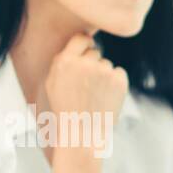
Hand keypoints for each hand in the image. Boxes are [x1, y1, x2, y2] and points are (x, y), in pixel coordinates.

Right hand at [42, 33, 127, 155]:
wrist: (83, 133)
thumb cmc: (65, 110)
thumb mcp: (52, 83)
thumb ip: (63, 60)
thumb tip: (79, 42)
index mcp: (65, 61)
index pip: (81, 38)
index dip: (84, 45)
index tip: (86, 52)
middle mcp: (85, 63)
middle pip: (95, 52)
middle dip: (93, 64)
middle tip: (87, 86)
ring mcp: (104, 70)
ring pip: (107, 64)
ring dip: (104, 76)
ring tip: (95, 96)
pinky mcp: (119, 80)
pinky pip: (119, 73)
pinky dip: (115, 83)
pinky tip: (106, 97)